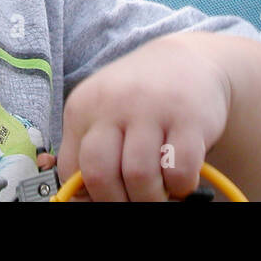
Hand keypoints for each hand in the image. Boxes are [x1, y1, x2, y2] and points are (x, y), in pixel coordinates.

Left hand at [58, 36, 229, 200]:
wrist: (187, 59)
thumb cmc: (139, 97)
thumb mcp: (102, 111)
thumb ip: (90, 149)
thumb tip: (83, 198)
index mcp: (83, 107)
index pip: (71, 169)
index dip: (89, 196)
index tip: (106, 198)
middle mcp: (113, 104)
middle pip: (99, 174)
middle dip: (116, 200)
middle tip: (132, 200)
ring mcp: (151, 108)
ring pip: (139, 176)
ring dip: (150, 197)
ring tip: (159, 190)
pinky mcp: (189, 118)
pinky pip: (179, 170)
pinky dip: (180, 185)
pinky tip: (180, 176)